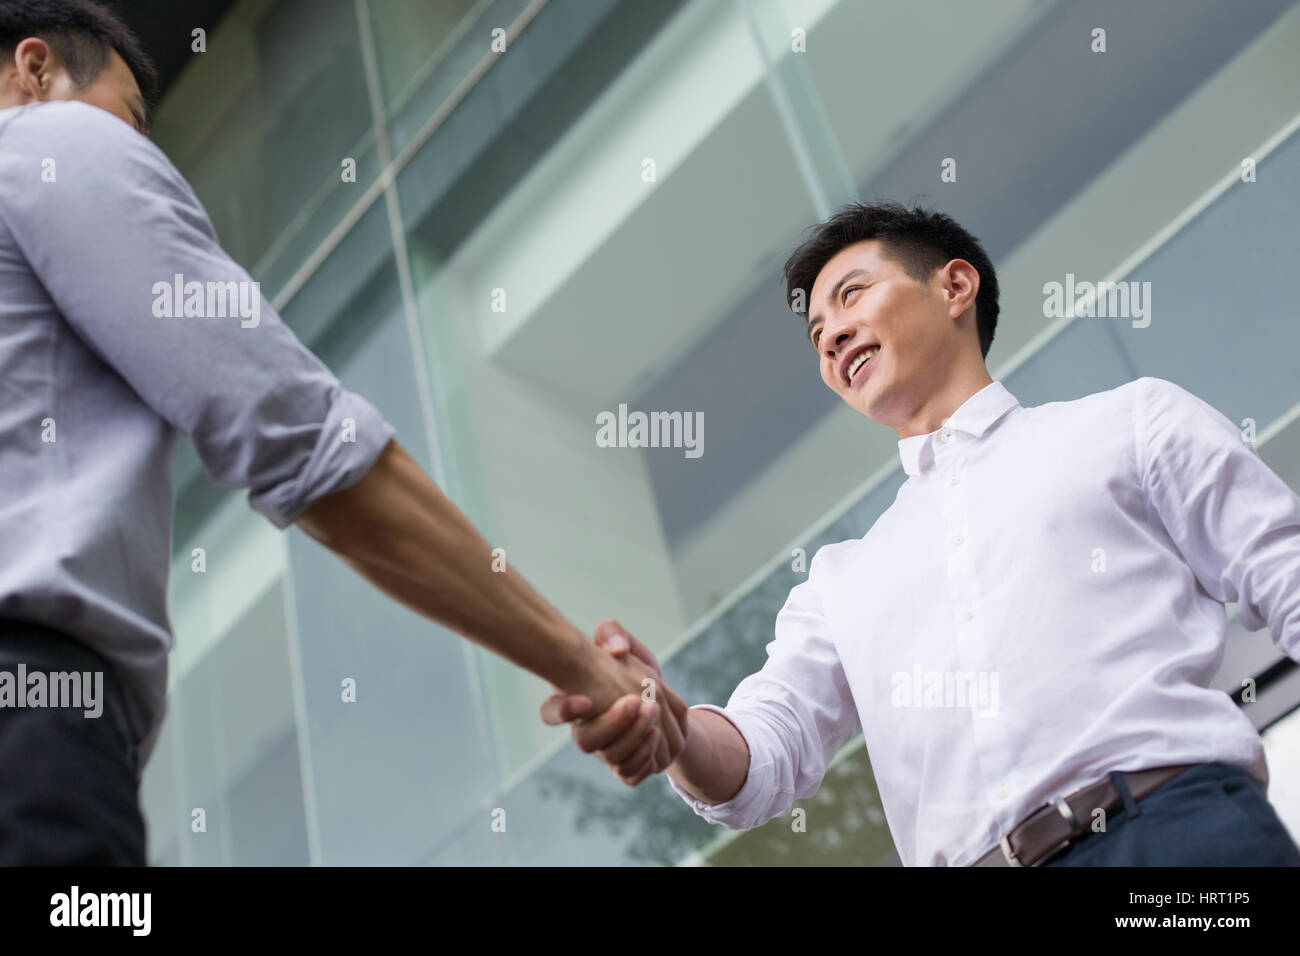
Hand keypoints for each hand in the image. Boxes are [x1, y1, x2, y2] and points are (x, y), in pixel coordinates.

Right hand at [541, 620, 687, 785]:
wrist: (659, 699)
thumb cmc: (632, 668)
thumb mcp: (624, 644)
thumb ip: (613, 635)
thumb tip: (616, 650)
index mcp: (575, 702)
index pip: (552, 712)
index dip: (562, 710)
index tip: (584, 700)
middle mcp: (586, 731)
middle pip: (586, 742)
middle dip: (615, 723)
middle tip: (639, 702)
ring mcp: (605, 751)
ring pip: (611, 758)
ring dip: (634, 738)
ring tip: (653, 713)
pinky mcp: (626, 767)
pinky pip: (629, 775)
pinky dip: (643, 759)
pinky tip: (656, 736)